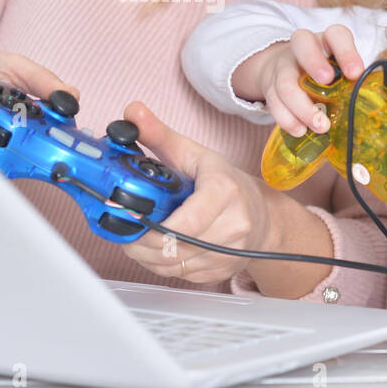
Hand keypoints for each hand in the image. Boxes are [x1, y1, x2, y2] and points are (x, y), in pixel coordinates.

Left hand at [119, 101, 277, 284]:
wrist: (262, 216)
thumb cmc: (226, 184)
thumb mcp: (194, 154)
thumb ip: (159, 134)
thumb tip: (132, 112)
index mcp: (224, 192)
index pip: (188, 220)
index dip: (154, 225)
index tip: (131, 216)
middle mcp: (232, 225)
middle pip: (174, 246)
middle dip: (141, 241)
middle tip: (124, 228)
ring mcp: (228, 253)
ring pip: (173, 264)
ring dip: (146, 255)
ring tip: (136, 236)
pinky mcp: (221, 272)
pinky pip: (180, 274)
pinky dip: (160, 264)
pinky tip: (155, 247)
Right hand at [239, 25, 364, 137]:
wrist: (286, 68)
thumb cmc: (324, 70)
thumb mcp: (340, 68)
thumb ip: (353, 81)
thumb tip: (374, 103)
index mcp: (326, 40)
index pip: (336, 34)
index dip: (346, 52)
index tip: (355, 73)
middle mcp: (302, 47)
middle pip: (302, 45)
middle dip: (314, 63)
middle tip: (327, 82)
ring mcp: (283, 66)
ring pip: (286, 82)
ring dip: (303, 107)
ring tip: (321, 126)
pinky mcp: (270, 87)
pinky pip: (274, 103)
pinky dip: (287, 119)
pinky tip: (300, 130)